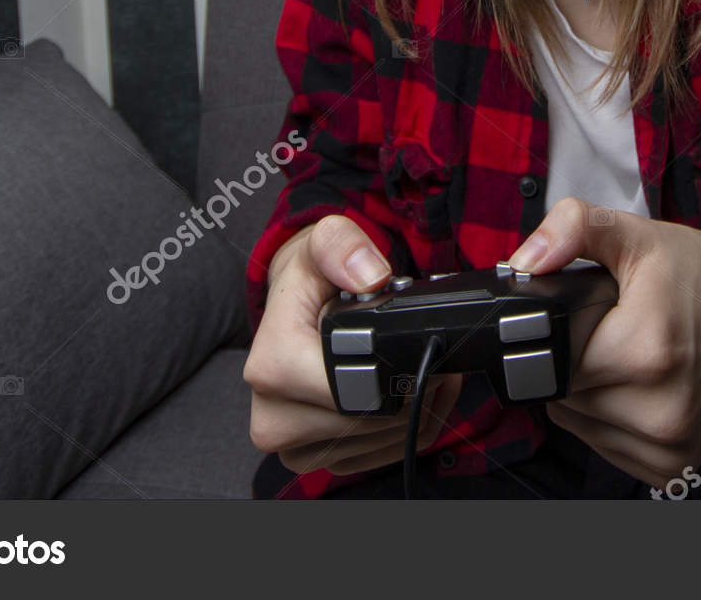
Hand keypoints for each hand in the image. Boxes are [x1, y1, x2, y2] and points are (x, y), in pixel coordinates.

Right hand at [243, 215, 463, 477]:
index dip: (398, 373)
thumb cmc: (312, 277)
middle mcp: (273, 417)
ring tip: (415, 363)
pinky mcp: (318, 459)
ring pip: (382, 442)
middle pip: (371, 423)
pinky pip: (382, 455)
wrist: (297, 305)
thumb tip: (369, 276)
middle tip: (429, 353)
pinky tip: (405, 389)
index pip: (352, 396)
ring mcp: (294, 446)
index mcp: (272, 369)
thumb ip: (344, 245)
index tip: (421, 345)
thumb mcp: (325, 241)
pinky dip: (407, 426)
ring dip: (415, 408)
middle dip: (411, 390)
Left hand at [506, 198, 700, 489]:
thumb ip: (573, 229)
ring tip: (627, 357)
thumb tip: (525, 262)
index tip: (585, 319)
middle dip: (573, 362)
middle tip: (611, 332)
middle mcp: (659, 410)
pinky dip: (609, 419)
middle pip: (562, 395)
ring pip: (578, 424)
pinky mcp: (674, 464)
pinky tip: (637, 387)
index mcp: (644, 353)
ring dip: (588, 394)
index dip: (558, 336)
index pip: (551, 361)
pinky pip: (606, 446)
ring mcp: (669, 444)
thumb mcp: (637, 235)